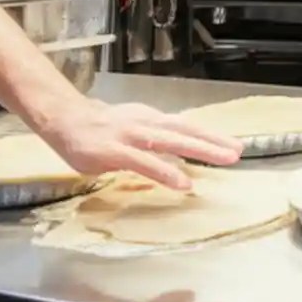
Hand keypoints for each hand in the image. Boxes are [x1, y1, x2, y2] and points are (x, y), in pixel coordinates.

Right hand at [36, 100, 242, 189]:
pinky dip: (165, 172)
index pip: (187, 126)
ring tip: (223, 160)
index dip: (211, 135)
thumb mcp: (134, 128)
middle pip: (185, 131)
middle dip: (213, 141)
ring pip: (170, 142)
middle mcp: (146, 124)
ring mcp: (130, 136)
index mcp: (152, 119)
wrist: (64, 119)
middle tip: (237, 152)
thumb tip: (178, 152)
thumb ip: (156, 140)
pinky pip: (144, 163)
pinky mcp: (113, 151)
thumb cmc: (101, 127)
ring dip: (199, 150)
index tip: (234, 145)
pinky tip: (182, 182)